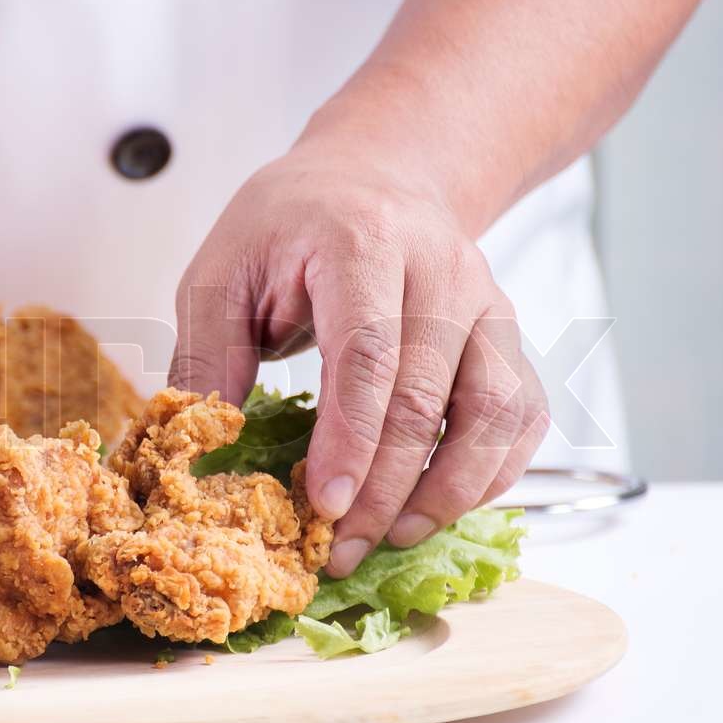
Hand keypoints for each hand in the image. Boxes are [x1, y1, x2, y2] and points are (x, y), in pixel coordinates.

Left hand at [170, 144, 548, 576]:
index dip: (350, 438)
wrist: (377, 174)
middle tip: (340, 549)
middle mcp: (441, 270)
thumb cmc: (291, 223)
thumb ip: (206, 351)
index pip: (367, 352)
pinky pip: (522, 416)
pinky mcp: (509, 336)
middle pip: (427, 394)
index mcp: (361, 243)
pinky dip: (492, 473)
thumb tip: (200, 445)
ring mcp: (487, 303)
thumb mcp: (223, 267)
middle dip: (384, 486)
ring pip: (494, 412)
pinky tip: (440, 506)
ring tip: (390, 536)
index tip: (323, 505)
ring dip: (448, 490)